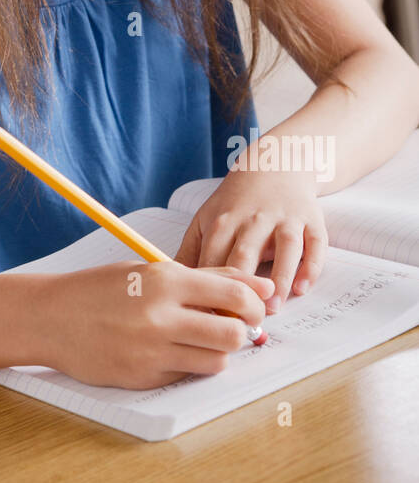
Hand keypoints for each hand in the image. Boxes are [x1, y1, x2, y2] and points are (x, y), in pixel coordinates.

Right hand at [42, 260, 273, 389]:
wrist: (51, 318)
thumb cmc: (100, 290)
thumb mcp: (151, 270)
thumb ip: (206, 278)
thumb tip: (260, 287)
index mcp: (165, 281)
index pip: (235, 296)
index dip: (255, 304)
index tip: (254, 307)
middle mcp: (161, 317)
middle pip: (233, 335)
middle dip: (241, 332)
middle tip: (230, 327)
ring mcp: (152, 352)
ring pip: (216, 362)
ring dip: (217, 353)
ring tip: (200, 340)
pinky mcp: (143, 378)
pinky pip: (185, 376)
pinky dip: (187, 365)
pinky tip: (168, 351)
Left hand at [173, 166, 327, 314]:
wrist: (276, 164)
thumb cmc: (237, 201)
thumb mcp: (207, 218)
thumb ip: (190, 252)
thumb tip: (169, 285)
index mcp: (224, 222)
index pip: (213, 257)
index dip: (209, 288)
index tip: (206, 315)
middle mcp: (255, 219)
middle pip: (246, 253)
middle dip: (242, 284)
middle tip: (239, 318)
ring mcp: (285, 218)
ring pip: (284, 248)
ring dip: (279, 278)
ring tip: (272, 307)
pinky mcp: (311, 219)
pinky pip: (314, 243)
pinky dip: (311, 265)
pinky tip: (303, 288)